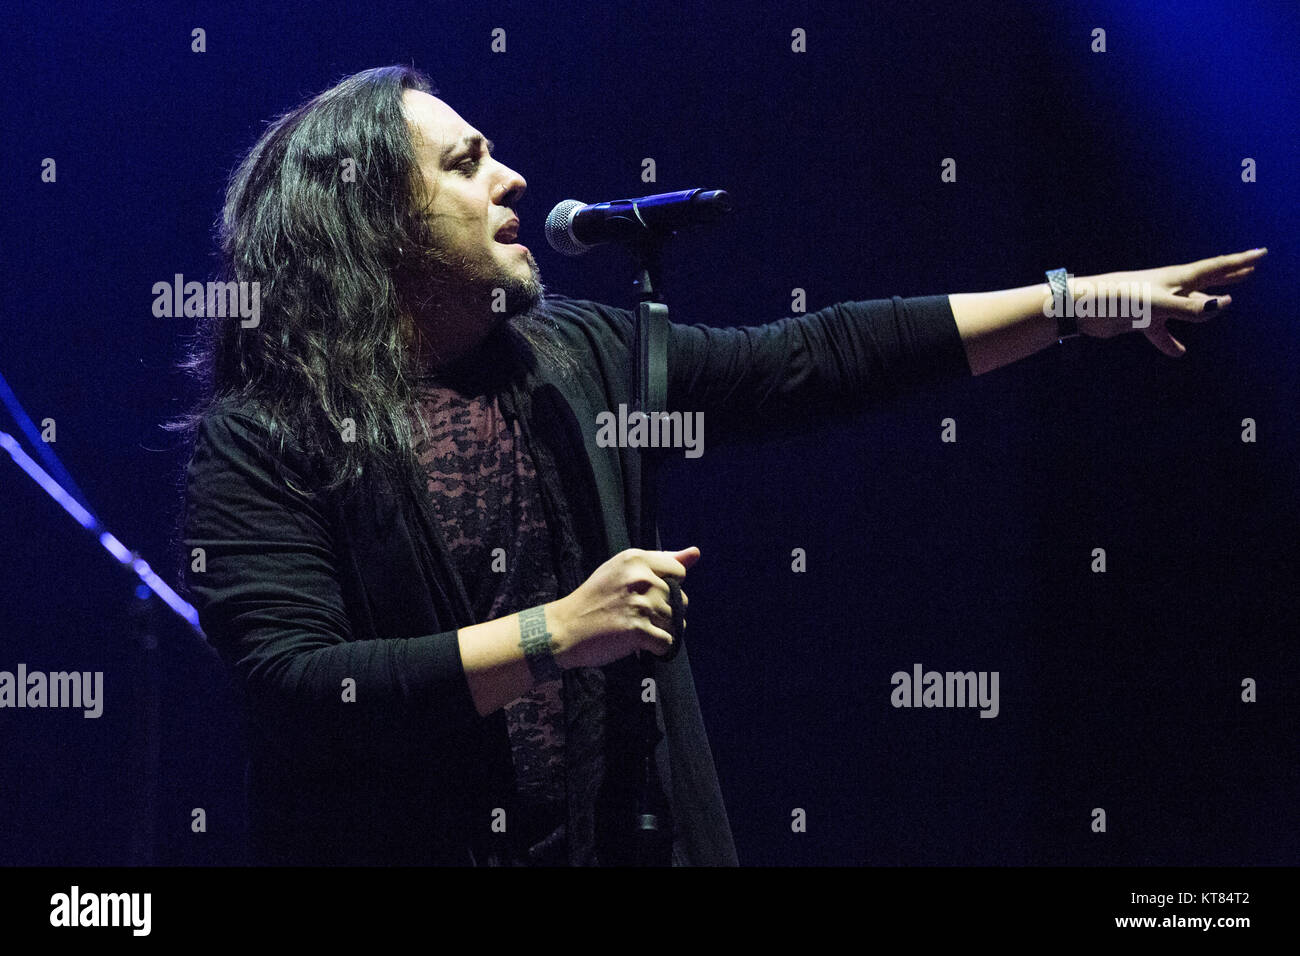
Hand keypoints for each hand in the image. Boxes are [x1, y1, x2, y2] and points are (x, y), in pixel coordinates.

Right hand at [550, 547, 697, 668]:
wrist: (563, 628)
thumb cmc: (595, 598)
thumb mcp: (623, 570)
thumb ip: (662, 561)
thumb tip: (696, 553)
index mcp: (635, 559)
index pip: (679, 572)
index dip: (668, 587)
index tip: (646, 595)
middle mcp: (640, 578)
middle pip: (681, 600)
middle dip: (665, 612)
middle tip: (636, 616)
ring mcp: (639, 604)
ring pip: (676, 623)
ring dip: (661, 631)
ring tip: (636, 629)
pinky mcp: (638, 630)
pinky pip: (667, 642)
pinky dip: (657, 648)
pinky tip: (639, 643)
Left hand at [1071, 247, 1267, 356]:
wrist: (1081, 308)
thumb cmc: (1118, 298)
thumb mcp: (1159, 303)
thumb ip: (1190, 308)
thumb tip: (1224, 305)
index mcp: (1177, 278)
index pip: (1216, 268)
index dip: (1240, 262)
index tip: (1261, 254)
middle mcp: (1168, 287)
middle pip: (1206, 280)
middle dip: (1230, 274)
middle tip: (1251, 267)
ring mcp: (1155, 303)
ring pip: (1188, 305)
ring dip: (1206, 303)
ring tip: (1227, 299)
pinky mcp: (1139, 320)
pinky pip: (1161, 333)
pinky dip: (1170, 342)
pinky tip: (1178, 353)